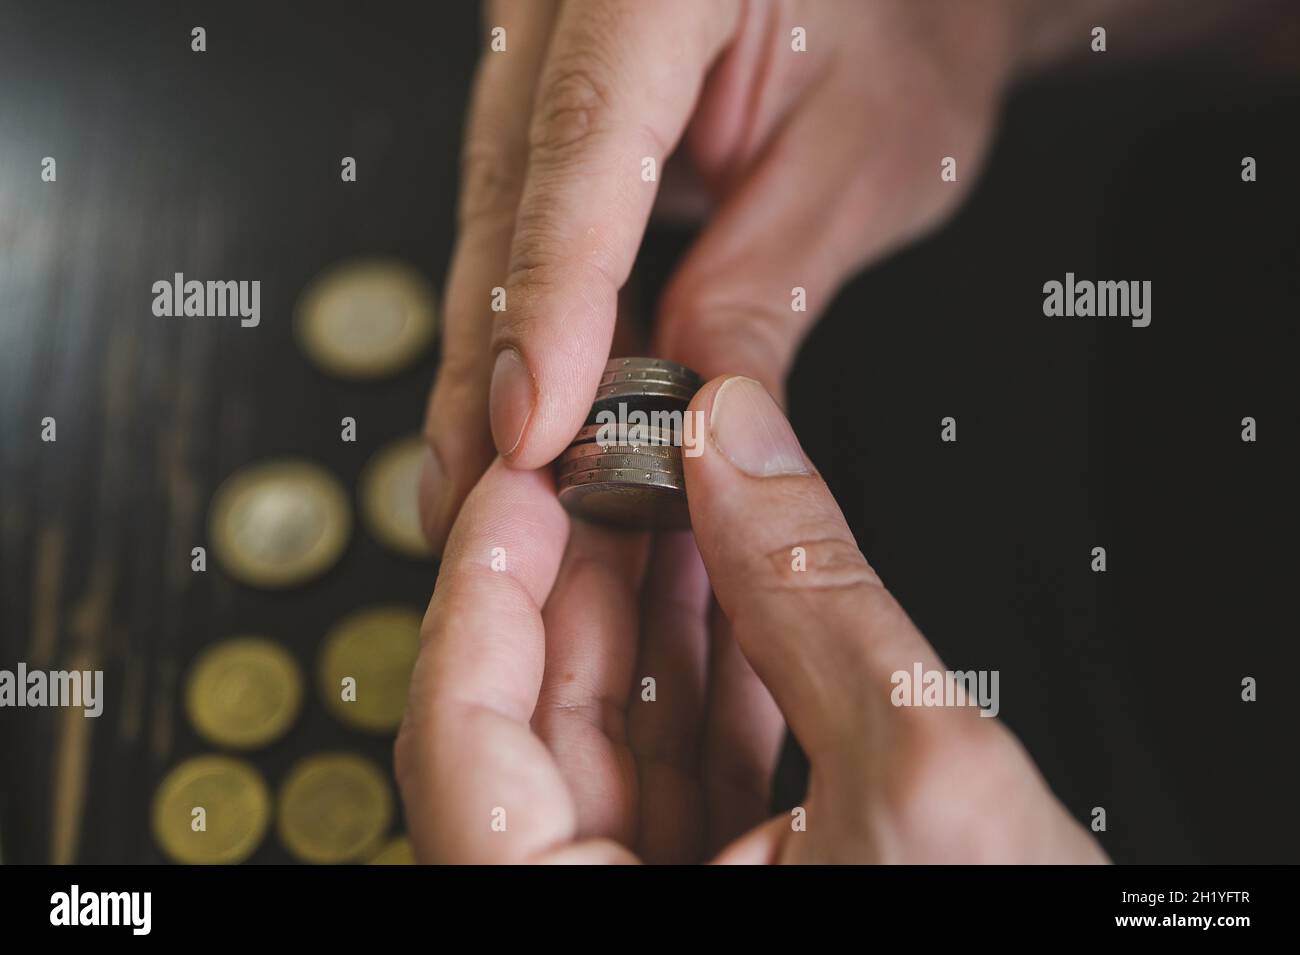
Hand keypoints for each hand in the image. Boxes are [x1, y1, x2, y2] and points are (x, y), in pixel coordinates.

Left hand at [397, 375, 1106, 862]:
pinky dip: (717, 676)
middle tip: (614, 461)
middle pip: (538, 728)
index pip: (462, 738)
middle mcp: (606, 917)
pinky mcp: (738, 895)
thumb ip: (810, 595)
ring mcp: (671, 908)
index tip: (520, 481)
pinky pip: (691, 776)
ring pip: (621, 744)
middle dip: (584, 575)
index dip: (483, 586)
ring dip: (657, 612)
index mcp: (591, 924)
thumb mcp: (918, 777)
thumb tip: (738, 447)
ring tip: (686, 498)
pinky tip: (744, 591)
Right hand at [419, 0, 1024, 550]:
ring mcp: (549, 40)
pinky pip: (519, 222)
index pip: (584, 141)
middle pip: (508, 191)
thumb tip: (685, 419)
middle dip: (494, 361)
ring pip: (493, 218)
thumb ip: (762, 287)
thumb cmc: (905, 37)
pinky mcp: (546, 100)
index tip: (534, 424)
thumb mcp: (861, 163)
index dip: (552, 298)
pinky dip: (525, 323)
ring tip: (491, 480)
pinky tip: (520, 410)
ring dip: (492, 358)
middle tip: (487, 497)